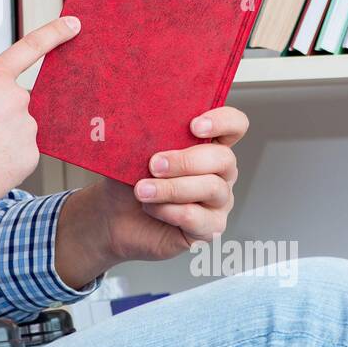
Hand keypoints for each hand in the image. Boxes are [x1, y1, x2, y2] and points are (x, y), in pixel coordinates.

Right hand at [0, 16, 80, 205]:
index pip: (31, 47)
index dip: (55, 33)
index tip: (74, 24)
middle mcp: (17, 100)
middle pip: (13, 103)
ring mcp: (26, 130)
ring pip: (18, 132)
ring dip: (1, 139)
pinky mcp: (30, 158)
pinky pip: (21, 156)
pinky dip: (6, 161)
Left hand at [55, 106, 247, 283]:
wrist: (113, 216)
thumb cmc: (129, 179)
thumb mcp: (136, 150)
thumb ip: (150, 133)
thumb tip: (146, 118)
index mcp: (208, 145)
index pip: (234, 125)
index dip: (222, 122)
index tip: (194, 126)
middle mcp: (220, 172)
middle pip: (224, 158)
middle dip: (186, 161)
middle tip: (153, 165)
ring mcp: (218, 201)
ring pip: (212, 189)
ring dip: (172, 188)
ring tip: (142, 190)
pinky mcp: (209, 228)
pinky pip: (198, 218)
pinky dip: (170, 212)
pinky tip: (151, 209)